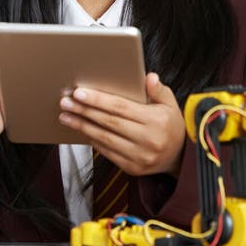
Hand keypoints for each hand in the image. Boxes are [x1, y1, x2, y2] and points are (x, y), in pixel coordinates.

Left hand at [58, 72, 185, 175]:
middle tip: (65, 102)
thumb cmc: (171, 124)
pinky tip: (81, 130)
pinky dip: (93, 141)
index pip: (121, 107)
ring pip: (105, 139)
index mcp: (155, 120)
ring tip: (66, 116)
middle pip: (109, 122)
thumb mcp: (170, 103)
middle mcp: (147, 140)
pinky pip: (108, 153)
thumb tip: (149, 77)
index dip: (98, 100)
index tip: (79, 92)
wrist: (180, 157)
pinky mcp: (133, 168)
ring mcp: (139, 156)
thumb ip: (159, 90)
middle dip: (84, 111)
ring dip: (82, 126)